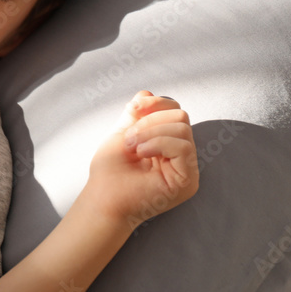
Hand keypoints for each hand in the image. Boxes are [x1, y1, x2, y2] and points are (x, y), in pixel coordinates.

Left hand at [83, 91, 199, 228]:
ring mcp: (186, 168)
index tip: (133, 109)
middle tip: (129, 139)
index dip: (155, 103)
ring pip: (182, 128)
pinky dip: (159, 143)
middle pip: (180, 116)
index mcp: (167, 143)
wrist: (103, 198)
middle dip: (150, 121)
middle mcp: (181, 155)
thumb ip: (136, 114)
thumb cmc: (109, 171)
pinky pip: (183, 146)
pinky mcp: (187, 180)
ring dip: (151, 132)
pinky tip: (142, 153)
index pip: (174, 110)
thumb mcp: (122, 132)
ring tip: (133, 147)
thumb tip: (147, 93)